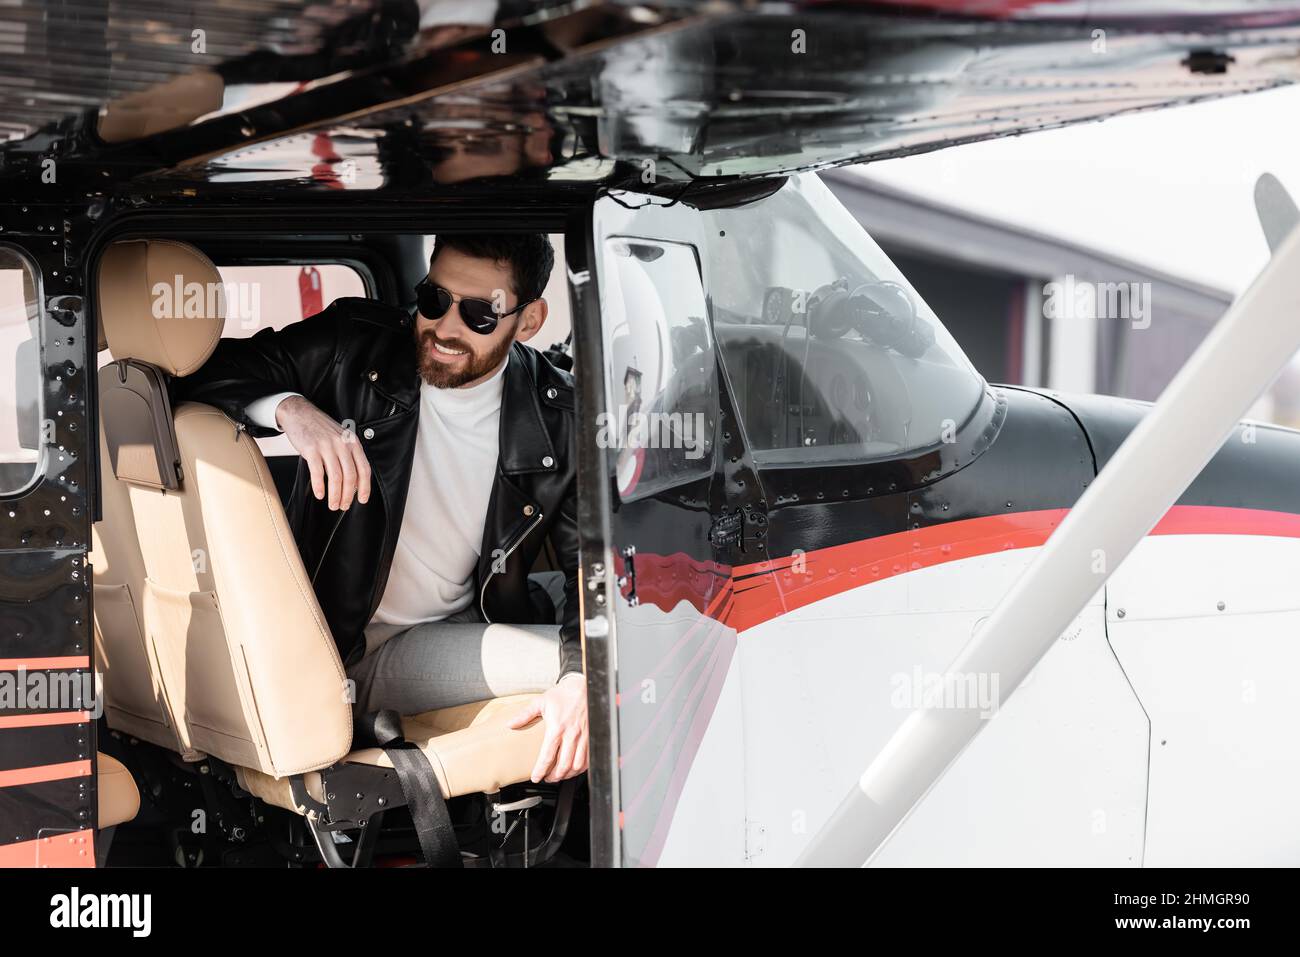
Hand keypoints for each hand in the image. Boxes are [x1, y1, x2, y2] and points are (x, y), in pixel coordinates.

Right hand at [275, 395, 371, 510]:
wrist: (299, 413)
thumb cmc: (320, 428)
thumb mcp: (341, 437)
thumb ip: (348, 455)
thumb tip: (353, 482)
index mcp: (352, 442)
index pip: (364, 469)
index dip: (365, 487)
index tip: (363, 500)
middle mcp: (342, 444)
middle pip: (351, 476)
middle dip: (348, 495)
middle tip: (344, 506)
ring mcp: (327, 446)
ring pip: (336, 477)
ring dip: (335, 495)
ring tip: (333, 504)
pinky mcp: (311, 449)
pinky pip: (318, 472)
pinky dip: (320, 486)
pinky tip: (320, 494)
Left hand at [509, 673, 587, 782]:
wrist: (584, 687)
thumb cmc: (563, 694)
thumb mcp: (541, 702)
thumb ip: (525, 715)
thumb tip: (510, 724)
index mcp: (557, 728)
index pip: (547, 756)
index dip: (540, 770)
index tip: (536, 777)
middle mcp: (571, 735)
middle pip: (563, 765)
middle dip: (554, 776)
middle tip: (547, 779)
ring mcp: (583, 737)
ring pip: (576, 765)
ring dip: (567, 774)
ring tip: (559, 776)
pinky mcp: (592, 737)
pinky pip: (588, 759)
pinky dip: (581, 768)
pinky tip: (574, 769)